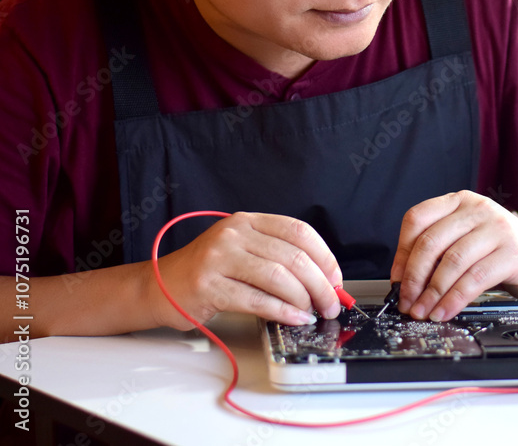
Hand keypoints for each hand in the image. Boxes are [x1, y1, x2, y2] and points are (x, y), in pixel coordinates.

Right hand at [149, 212, 342, 329]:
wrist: (159, 286)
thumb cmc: (208, 272)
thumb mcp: (243, 252)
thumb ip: (279, 259)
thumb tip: (325, 280)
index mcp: (248, 222)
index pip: (299, 231)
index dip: (324, 256)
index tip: (336, 278)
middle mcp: (233, 234)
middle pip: (293, 257)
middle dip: (320, 284)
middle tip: (331, 302)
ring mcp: (219, 258)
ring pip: (278, 278)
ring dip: (304, 300)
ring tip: (313, 312)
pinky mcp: (209, 286)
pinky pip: (257, 300)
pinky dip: (282, 312)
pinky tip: (294, 318)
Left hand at [390, 191, 517, 321]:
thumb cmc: (500, 250)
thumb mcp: (466, 239)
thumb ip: (439, 251)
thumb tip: (404, 282)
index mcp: (460, 202)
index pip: (417, 219)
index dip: (401, 253)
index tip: (397, 280)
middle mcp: (478, 209)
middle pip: (431, 242)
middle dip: (414, 278)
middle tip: (407, 301)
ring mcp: (498, 229)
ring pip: (452, 262)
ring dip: (433, 293)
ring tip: (425, 311)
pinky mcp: (513, 254)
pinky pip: (474, 279)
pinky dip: (454, 299)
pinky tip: (446, 311)